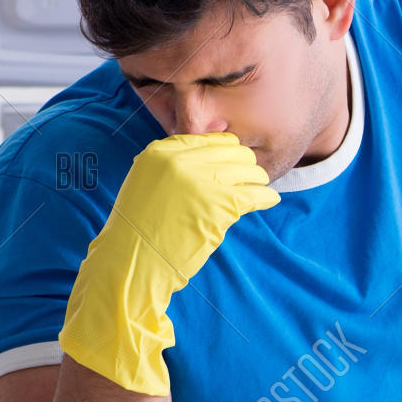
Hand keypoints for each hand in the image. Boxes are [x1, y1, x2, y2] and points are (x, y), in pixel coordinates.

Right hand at [59, 133, 278, 394]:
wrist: (132, 260)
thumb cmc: (141, 229)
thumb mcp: (147, 183)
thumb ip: (174, 167)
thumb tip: (211, 160)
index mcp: (160, 152)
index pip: (210, 140)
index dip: (227, 153)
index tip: (234, 166)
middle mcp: (180, 160)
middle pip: (233, 151)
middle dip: (245, 165)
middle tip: (250, 180)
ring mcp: (201, 181)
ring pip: (248, 169)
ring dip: (258, 180)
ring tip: (258, 191)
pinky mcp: (219, 205)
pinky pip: (256, 193)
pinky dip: (266, 197)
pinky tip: (269, 200)